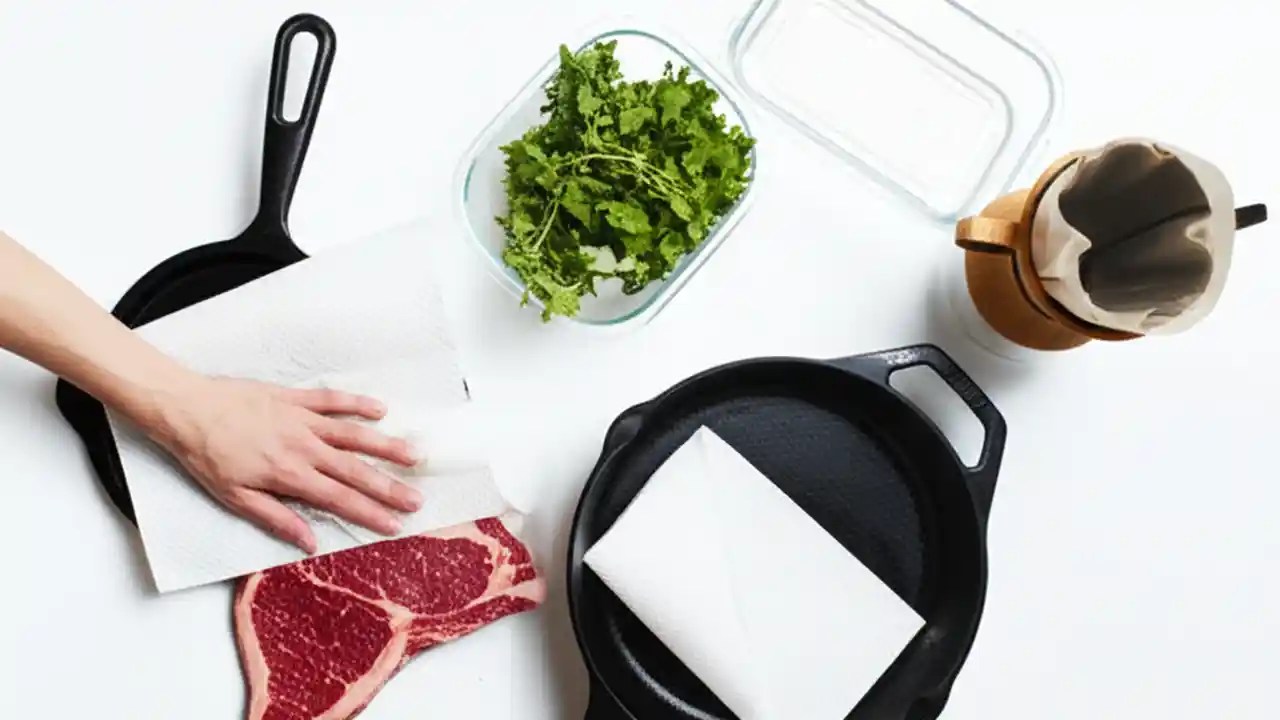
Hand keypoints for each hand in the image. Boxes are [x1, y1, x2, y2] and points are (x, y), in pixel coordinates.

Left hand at [149, 377, 422, 552]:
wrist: (187, 409)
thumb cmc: (207, 456)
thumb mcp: (234, 497)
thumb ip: (276, 518)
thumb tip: (309, 542)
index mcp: (289, 475)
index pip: (339, 500)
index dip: (370, 513)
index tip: (396, 524)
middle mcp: (303, 447)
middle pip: (355, 470)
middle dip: (389, 487)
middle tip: (417, 499)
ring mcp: (302, 420)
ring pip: (352, 434)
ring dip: (385, 445)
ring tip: (414, 455)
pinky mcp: (294, 398)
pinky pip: (332, 400)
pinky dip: (357, 404)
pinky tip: (380, 410)